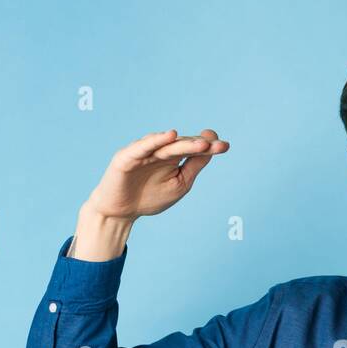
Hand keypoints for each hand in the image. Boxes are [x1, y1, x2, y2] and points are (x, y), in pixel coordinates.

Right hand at [87, 128, 229, 221]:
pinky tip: (170, 136)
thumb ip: (194, 167)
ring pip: (166, 145)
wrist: (121, 211)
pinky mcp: (128, 156)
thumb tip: (212, 149)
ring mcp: (144, 152)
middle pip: (183, 145)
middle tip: (216, 144)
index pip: (194, 149)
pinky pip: (143, 147)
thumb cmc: (150, 197)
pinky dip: (156, 140)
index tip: (225, 146)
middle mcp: (159, 150)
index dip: (209, 147)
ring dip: (184, 143)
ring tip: (202, 143)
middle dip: (200, 144)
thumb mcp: (179, 184)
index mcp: (173, 157)